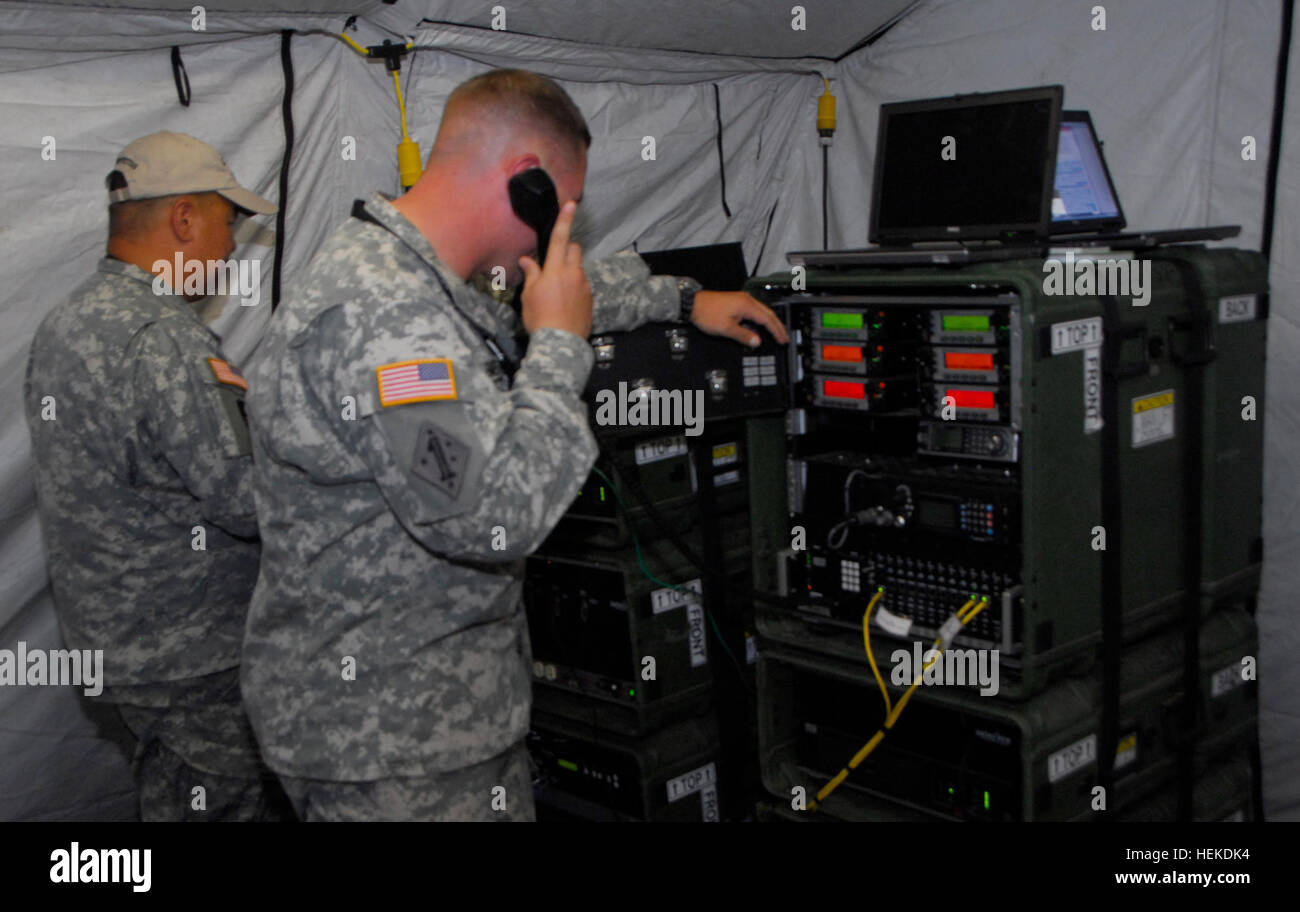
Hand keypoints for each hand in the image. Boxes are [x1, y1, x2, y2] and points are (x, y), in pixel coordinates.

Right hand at [518, 200, 592, 338]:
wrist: (561, 343)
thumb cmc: (540, 318)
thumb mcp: (529, 295)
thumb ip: (531, 274)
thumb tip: (526, 260)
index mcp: (556, 269)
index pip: (560, 238)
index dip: (565, 220)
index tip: (571, 204)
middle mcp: (574, 274)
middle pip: (574, 250)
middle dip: (566, 250)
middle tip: (553, 264)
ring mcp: (585, 286)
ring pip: (578, 269)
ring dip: (569, 273)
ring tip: (556, 294)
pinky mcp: (591, 299)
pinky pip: (582, 286)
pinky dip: (574, 289)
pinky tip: (564, 305)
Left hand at [690, 290, 789, 346]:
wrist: (693, 303)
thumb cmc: (707, 313)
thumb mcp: (726, 328)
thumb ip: (743, 336)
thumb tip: (757, 342)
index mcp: (747, 305)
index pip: (768, 320)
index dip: (776, 331)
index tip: (782, 340)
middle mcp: (747, 300)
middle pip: (768, 313)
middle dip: (778, 326)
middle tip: (784, 337)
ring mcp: (742, 299)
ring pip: (762, 311)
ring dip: (770, 322)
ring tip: (776, 332)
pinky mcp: (737, 301)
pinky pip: (755, 310)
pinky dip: (761, 318)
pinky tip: (761, 325)